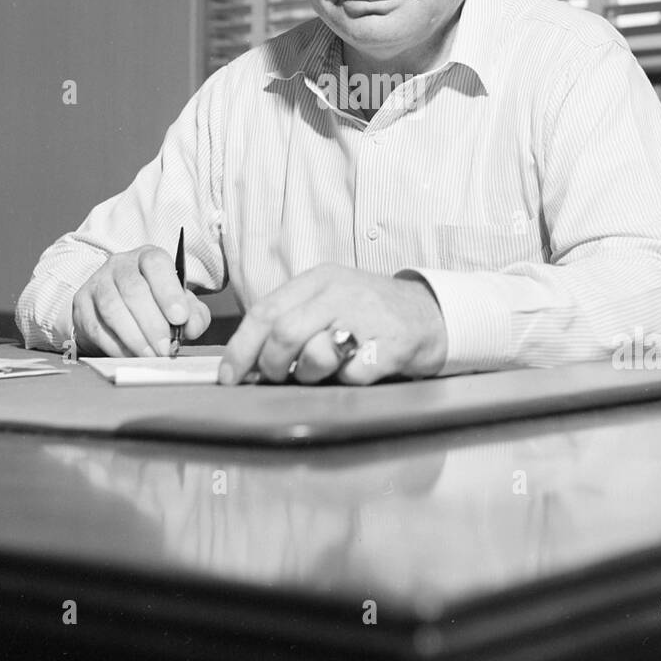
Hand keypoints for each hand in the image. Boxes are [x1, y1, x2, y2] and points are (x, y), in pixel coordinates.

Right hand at [72, 245, 212, 356]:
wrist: (116, 307)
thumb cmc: (156, 304)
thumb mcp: (180, 304)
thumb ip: (193, 314)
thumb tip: (191, 328)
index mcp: (148, 257)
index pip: (156, 264)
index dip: (168, 292)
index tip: (180, 318)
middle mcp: (120, 264)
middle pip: (133, 290)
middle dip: (152, 324)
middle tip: (165, 349)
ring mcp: (97, 282)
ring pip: (112, 308)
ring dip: (134, 337)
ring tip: (151, 356)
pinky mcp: (81, 303)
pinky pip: (96, 327)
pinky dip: (115, 346)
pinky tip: (131, 356)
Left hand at [219, 265, 446, 384]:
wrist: (431, 313)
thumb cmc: (371, 312)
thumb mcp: (330, 298)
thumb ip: (292, 318)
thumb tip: (247, 360)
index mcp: (319, 279)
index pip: (265, 311)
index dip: (241, 348)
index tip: (229, 375)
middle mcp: (341, 292)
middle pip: (284, 332)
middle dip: (271, 365)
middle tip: (278, 377)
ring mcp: (368, 317)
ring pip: (316, 354)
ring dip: (310, 374)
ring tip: (324, 370)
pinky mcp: (392, 345)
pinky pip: (352, 375)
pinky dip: (347, 381)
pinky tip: (358, 370)